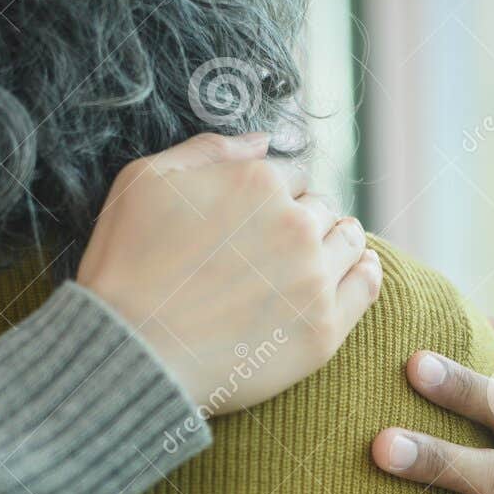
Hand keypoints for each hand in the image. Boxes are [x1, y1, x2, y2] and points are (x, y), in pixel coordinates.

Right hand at [77, 132, 381, 415]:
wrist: (132, 353)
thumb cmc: (127, 267)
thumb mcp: (146, 180)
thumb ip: (209, 150)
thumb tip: (263, 141)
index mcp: (256, 182)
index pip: (291, 175)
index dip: (274, 196)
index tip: (256, 221)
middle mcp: (295, 223)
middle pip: (321, 207)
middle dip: (303, 220)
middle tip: (277, 249)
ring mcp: (313, 278)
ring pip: (349, 240)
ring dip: (336, 243)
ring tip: (314, 260)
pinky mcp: (323, 329)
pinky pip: (367, 285)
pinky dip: (366, 272)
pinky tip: (359, 271)